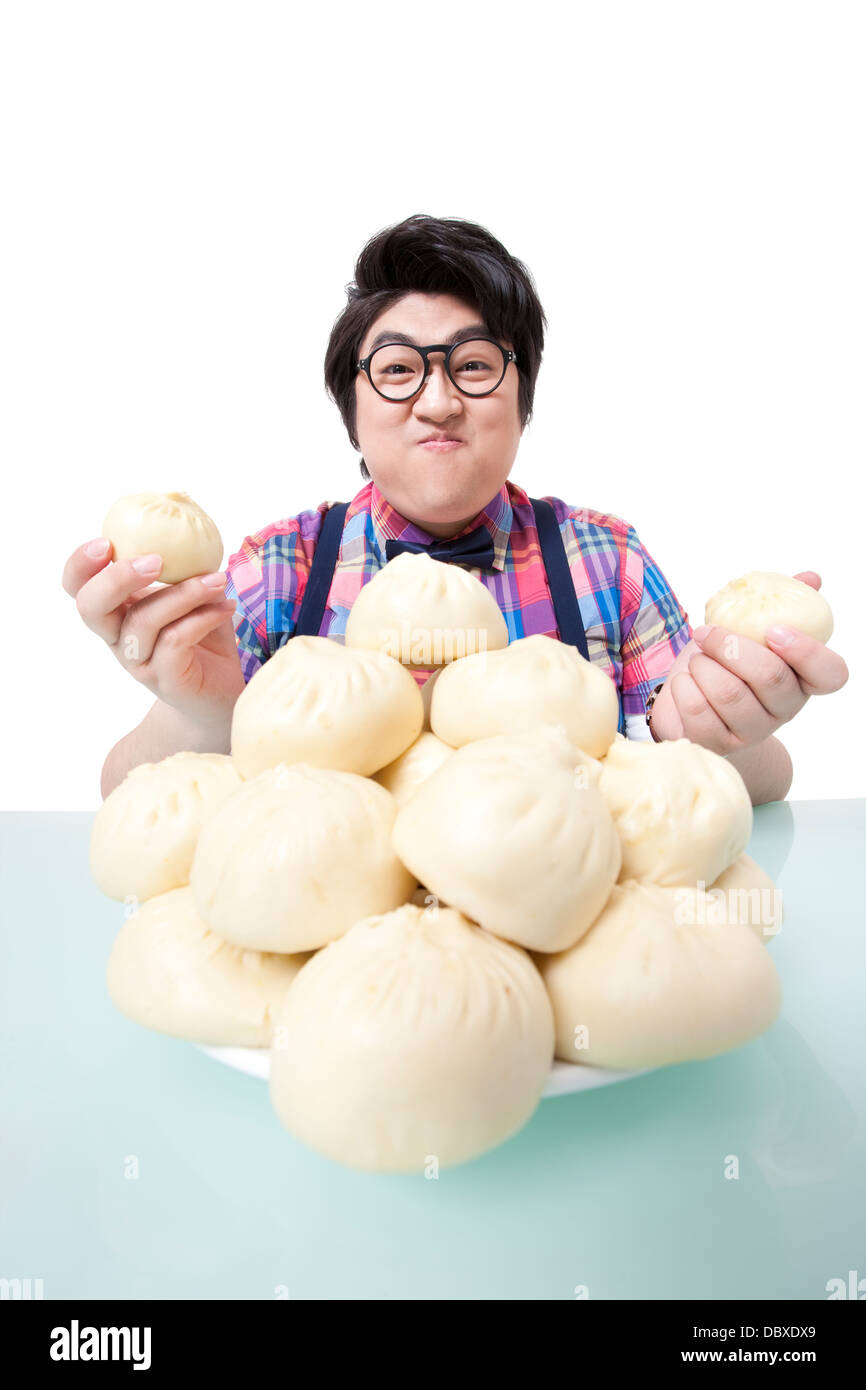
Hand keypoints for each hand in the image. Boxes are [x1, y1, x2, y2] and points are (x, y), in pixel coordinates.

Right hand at [62, 538, 245, 729]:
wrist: (221, 696)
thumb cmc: (204, 639)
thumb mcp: (191, 597)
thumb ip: (185, 567)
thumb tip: (193, 520)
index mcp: (117, 612)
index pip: (78, 587)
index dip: (80, 565)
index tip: (104, 541)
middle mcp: (119, 638)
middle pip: (91, 607)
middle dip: (117, 578)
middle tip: (155, 561)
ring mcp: (139, 662)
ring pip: (143, 621)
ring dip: (184, 593)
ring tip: (219, 580)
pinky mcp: (166, 679)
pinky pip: (176, 640)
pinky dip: (202, 617)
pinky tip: (226, 607)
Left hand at [649, 572, 848, 753]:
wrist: (691, 703)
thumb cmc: (725, 663)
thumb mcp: (750, 630)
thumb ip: (781, 603)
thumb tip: (811, 577)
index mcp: (801, 679)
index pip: (830, 674)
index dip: (807, 651)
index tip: (774, 630)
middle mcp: (784, 709)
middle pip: (769, 676)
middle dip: (729, 646)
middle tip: (706, 633)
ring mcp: (752, 731)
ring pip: (729, 693)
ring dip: (703, 665)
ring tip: (696, 658)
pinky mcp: (718, 745)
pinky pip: (699, 711)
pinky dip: (684, 686)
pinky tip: (685, 680)